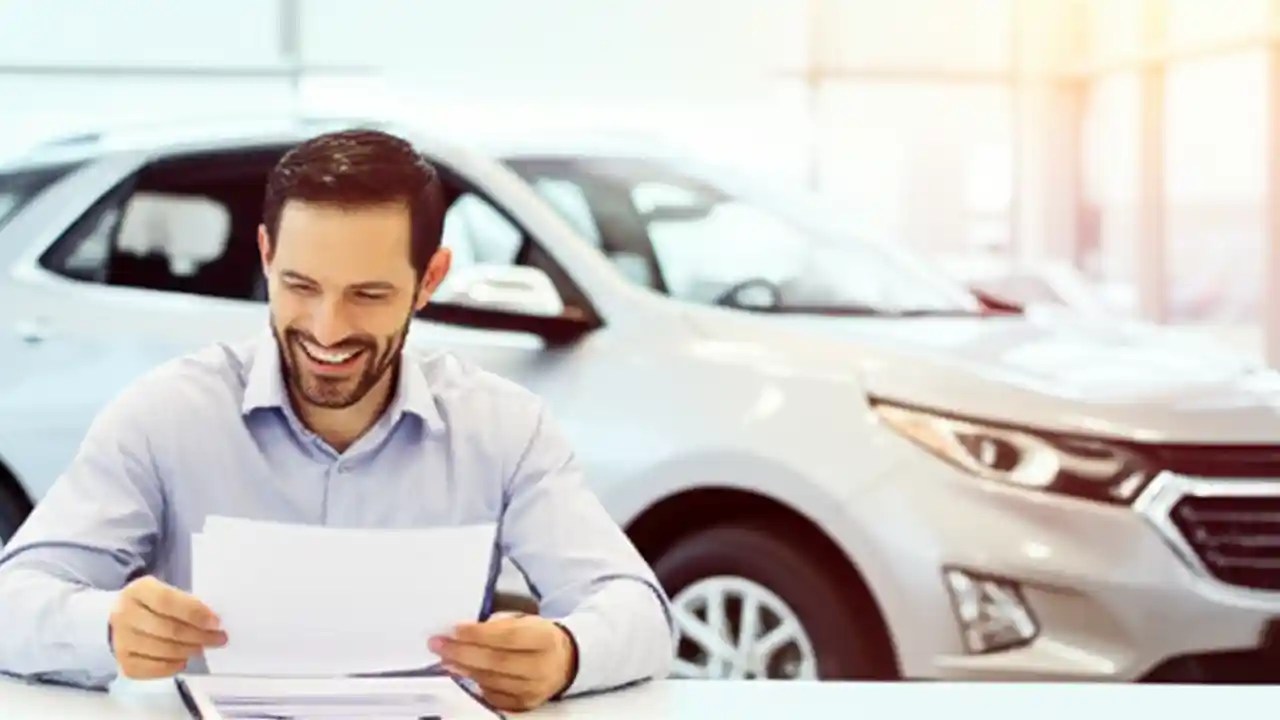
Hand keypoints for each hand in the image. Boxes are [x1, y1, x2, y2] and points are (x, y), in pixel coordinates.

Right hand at [108, 576, 226, 678]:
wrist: (121, 619)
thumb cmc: (154, 604)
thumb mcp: (167, 592)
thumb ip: (186, 603)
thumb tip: (212, 622)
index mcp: (139, 590)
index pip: (167, 601)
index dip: (194, 613)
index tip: (216, 622)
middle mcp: (124, 614)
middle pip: (167, 629)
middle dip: (198, 636)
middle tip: (218, 639)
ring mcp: (120, 639)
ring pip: (160, 650)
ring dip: (188, 651)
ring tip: (202, 648)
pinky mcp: (122, 660)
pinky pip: (150, 668)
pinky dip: (170, 667)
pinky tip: (183, 661)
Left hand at [430, 612, 576, 711]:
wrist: (563, 662)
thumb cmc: (538, 637)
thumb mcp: (526, 621)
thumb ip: (498, 625)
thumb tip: (463, 632)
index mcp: (545, 639)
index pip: (508, 637)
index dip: (479, 634)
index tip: (454, 629)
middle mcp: (542, 667)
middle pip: (496, 662)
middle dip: (462, 652)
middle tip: (438, 645)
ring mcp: (533, 690)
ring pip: (491, 680)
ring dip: (464, 668)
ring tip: (446, 658)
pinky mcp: (524, 705)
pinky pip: (493, 695)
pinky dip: (476, 683)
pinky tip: (464, 672)